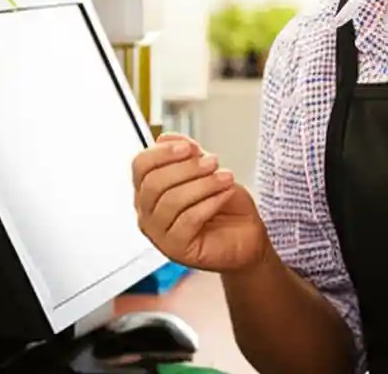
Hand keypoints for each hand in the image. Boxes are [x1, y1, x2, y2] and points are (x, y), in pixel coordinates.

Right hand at [132, 132, 268, 272]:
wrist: (247, 235)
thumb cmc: (225, 204)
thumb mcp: (208, 171)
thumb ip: (187, 154)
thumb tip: (165, 138)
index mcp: (149, 192)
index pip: (140, 166)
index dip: (162, 153)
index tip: (189, 147)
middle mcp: (148, 214)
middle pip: (153, 183)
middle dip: (187, 168)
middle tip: (213, 161)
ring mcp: (160, 235)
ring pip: (172, 201)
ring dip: (203, 184)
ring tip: (226, 176)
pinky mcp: (177, 249)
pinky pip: (188, 220)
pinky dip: (210, 202)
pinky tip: (225, 194)